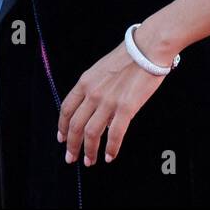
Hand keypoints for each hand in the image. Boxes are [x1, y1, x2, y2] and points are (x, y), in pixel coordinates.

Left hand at [58, 36, 169, 166]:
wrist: (148, 48)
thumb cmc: (129, 56)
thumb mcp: (102, 69)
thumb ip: (94, 87)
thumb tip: (92, 106)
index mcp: (85, 82)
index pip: (66, 109)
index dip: (62, 127)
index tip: (62, 139)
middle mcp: (93, 93)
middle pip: (75, 125)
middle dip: (72, 145)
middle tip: (71, 158)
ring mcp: (108, 101)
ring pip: (91, 133)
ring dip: (89, 151)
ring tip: (90, 161)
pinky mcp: (126, 108)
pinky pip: (114, 134)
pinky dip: (111, 148)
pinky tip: (110, 156)